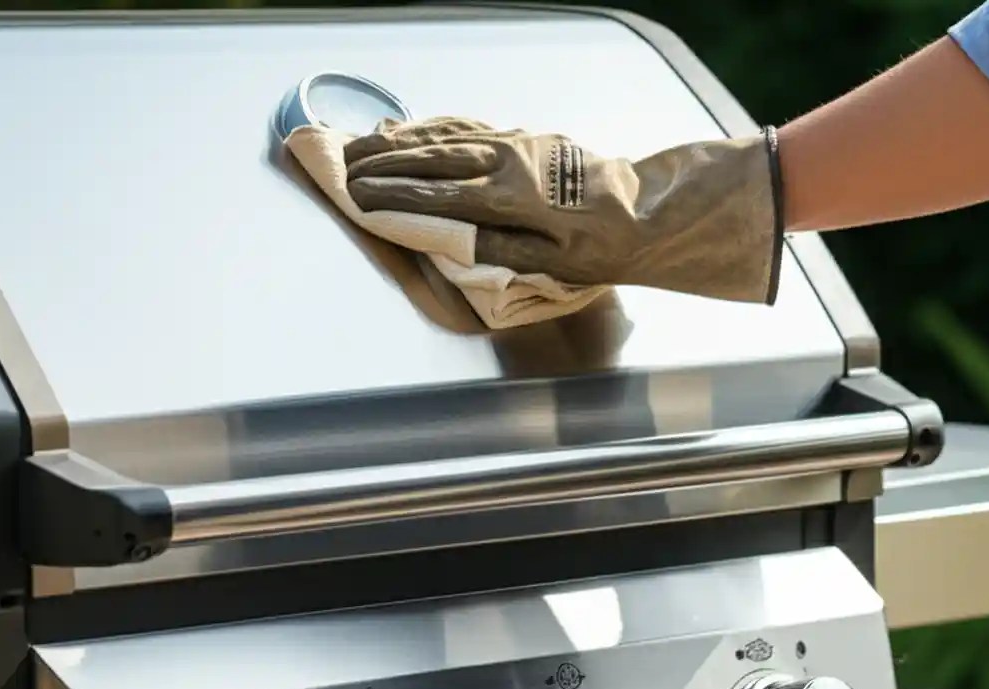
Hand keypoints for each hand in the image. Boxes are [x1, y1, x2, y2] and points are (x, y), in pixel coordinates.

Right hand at [344, 117, 784, 303]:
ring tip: (361, 146)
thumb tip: (452, 237)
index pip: (436, 196)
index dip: (392, 197)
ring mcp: (513, 144)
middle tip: (342, 169)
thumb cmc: (603, 246)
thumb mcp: (554, 262)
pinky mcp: (522, 137)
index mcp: (509, 198)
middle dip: (381, 165)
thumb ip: (499, 247)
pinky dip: (432, 126)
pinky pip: (467, 126)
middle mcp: (506, 162)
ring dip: (398, 143)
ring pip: (444, 138)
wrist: (646, 210)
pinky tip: (410, 128)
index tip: (355, 197)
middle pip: (430, 160)